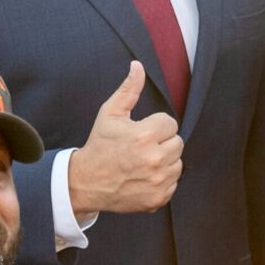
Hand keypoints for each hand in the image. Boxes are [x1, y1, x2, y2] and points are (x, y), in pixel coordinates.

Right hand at [68, 62, 183, 213]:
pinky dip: (162, 180)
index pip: (170, 124)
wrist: (87, 183)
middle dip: (162, 142)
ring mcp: (157, 181)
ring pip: (178, 163)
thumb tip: (138, 66)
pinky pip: (174, 183)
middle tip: (142, 147)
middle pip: (178, 143)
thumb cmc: (100, 145)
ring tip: (143, 162)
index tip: (140, 133)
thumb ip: (129, 90)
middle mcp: (154, 159)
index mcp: (144, 135)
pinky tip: (144, 177)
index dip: (155, 126)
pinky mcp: (158, 198)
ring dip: (165, 161)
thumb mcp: (110, 114)